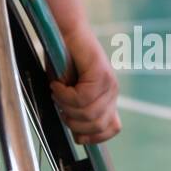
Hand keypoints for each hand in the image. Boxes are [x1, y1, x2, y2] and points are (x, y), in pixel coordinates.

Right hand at [52, 23, 120, 145]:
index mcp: (108, 98)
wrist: (65, 32)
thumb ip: (77, 112)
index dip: (95, 137)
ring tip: (58, 92)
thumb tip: (78, 136)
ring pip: (88, 112)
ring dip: (66, 106)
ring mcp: (109, 83)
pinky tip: (58, 85)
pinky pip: (82, 97)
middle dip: (73, 122)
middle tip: (60, 107)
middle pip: (97, 125)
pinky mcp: (100, 74)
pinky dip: (64, 95)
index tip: (76, 135)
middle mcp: (112, 92)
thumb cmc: (63, 62)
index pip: (112, 128)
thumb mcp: (70, 93)